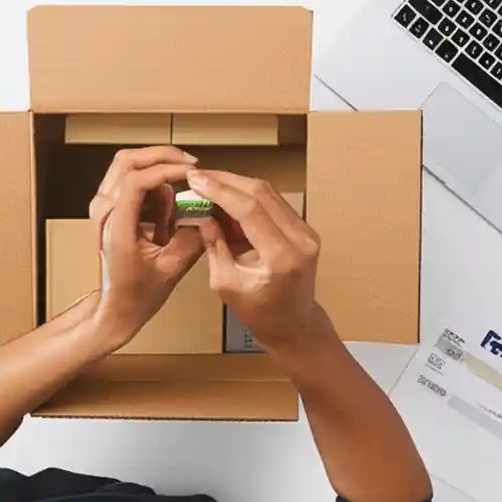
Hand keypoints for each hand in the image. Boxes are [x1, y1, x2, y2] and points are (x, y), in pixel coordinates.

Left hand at [89, 147, 204, 338]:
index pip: (137, 180)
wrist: (114, 307)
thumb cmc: (137, 293)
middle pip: (127, 161)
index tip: (192, 172)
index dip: (167, 169)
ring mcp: (102, 207)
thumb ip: (192, 237)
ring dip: (156, 169)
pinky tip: (167, 207)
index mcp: (117, 226)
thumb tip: (209, 211)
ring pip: (126, 165)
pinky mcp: (108, 207)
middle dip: (162, 157)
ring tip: (180, 190)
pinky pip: (128, 180)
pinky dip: (151, 184)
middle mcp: (104, 210)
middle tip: (190, 166)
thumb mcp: (172, 268)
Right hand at [186, 170, 323, 347]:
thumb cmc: (259, 313)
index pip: (250, 210)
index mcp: (282, 257)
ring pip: (269, 193)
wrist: (295, 325)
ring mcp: (307, 231)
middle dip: (226, 181)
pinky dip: (249, 197)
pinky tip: (227, 197)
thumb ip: (214, 246)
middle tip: (198, 176)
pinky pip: (274, 203)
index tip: (195, 180)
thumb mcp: (226, 283)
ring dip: (237, 185)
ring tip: (208, 184)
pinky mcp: (305, 229)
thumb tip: (201, 214)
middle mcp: (300, 239)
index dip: (220, 191)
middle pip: (262, 193)